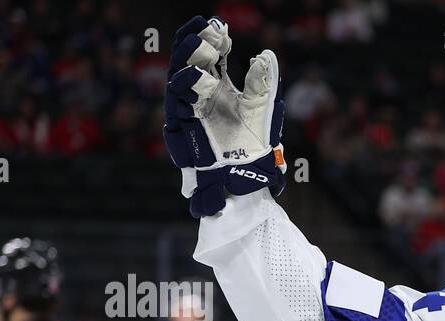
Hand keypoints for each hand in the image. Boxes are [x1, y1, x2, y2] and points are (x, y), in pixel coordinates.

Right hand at [163, 16, 285, 217]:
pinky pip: (178, 102)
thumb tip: (265, 55)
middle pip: (188, 61)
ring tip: (205, 46)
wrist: (248, 173)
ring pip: (179, 77)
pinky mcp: (184, 126)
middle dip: (194, 41)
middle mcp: (200, 94)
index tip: (220, 23)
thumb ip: (263, 82)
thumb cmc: (254, 141)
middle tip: (206, 27)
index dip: (210, 37)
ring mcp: (190, 108)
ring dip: (190, 60)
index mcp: (217, 85)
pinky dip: (188, 87)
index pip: (208, 54)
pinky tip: (202, 76)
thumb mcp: (262, 107)